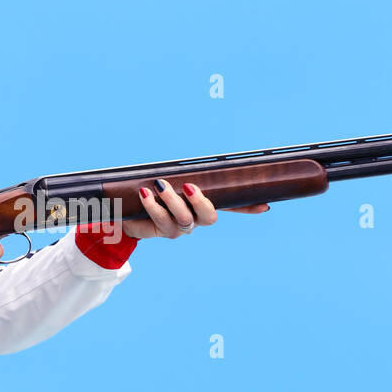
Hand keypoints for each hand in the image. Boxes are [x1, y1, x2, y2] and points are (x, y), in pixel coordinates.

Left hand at [121, 179, 269, 239]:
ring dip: (172, 201)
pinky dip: (154, 206)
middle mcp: (195, 218)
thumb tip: (179, 160)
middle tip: (188, 186)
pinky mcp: (164, 232)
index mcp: (201, 204)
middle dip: (200, 202)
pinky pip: (163, 221)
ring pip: (185, 219)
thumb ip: (178, 173)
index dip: (246, 207)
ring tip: (159, 185)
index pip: (229, 206)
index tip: (264, 206)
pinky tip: (146, 193)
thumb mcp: (166, 181)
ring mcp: (181, 227)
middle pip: (209, 216)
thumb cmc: (151, 192)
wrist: (127, 212)